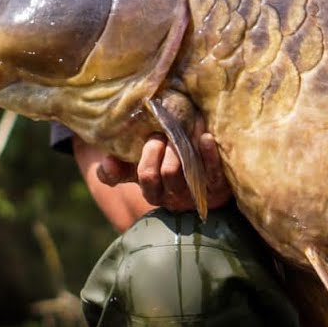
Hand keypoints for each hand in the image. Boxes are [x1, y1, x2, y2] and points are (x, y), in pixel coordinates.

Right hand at [95, 129, 232, 211]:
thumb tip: (107, 161)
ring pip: (173, 173)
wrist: (220, 170)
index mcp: (148, 187)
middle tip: (160, 133)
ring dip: (174, 149)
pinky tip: (205, 137)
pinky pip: (210, 173)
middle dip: (151, 149)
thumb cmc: (181, 159)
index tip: (113, 151)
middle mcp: (167, 195)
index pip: (118, 179)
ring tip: (181, 131)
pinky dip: (207, 153)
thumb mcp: (155, 157)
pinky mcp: (216, 189)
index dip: (113, 168)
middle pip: (147, 175)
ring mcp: (191, 194)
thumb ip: (130, 157)